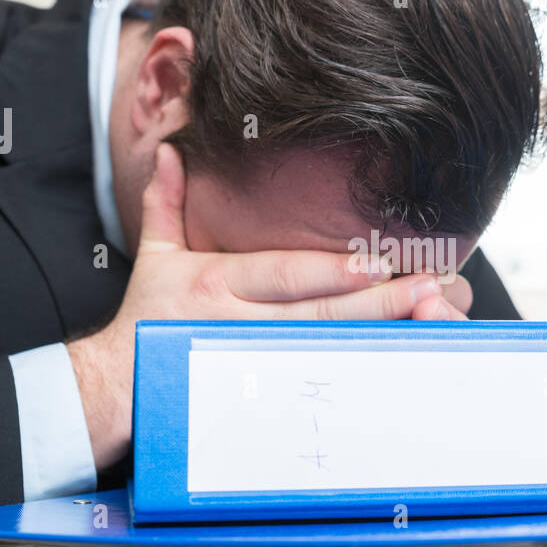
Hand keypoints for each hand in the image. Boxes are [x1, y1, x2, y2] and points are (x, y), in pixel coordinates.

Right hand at [68, 144, 471, 467]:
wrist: (118, 389)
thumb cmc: (145, 321)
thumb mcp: (153, 259)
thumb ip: (167, 204)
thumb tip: (174, 152)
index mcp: (216, 285)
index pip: (283, 276)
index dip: (332, 272)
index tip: (378, 261)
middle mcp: (237, 325)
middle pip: (316, 315)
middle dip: (376, 301)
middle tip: (428, 287)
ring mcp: (251, 363)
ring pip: (324, 351)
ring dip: (379, 334)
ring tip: (425, 318)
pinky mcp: (258, 394)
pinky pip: (315, 383)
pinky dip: (355, 371)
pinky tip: (394, 360)